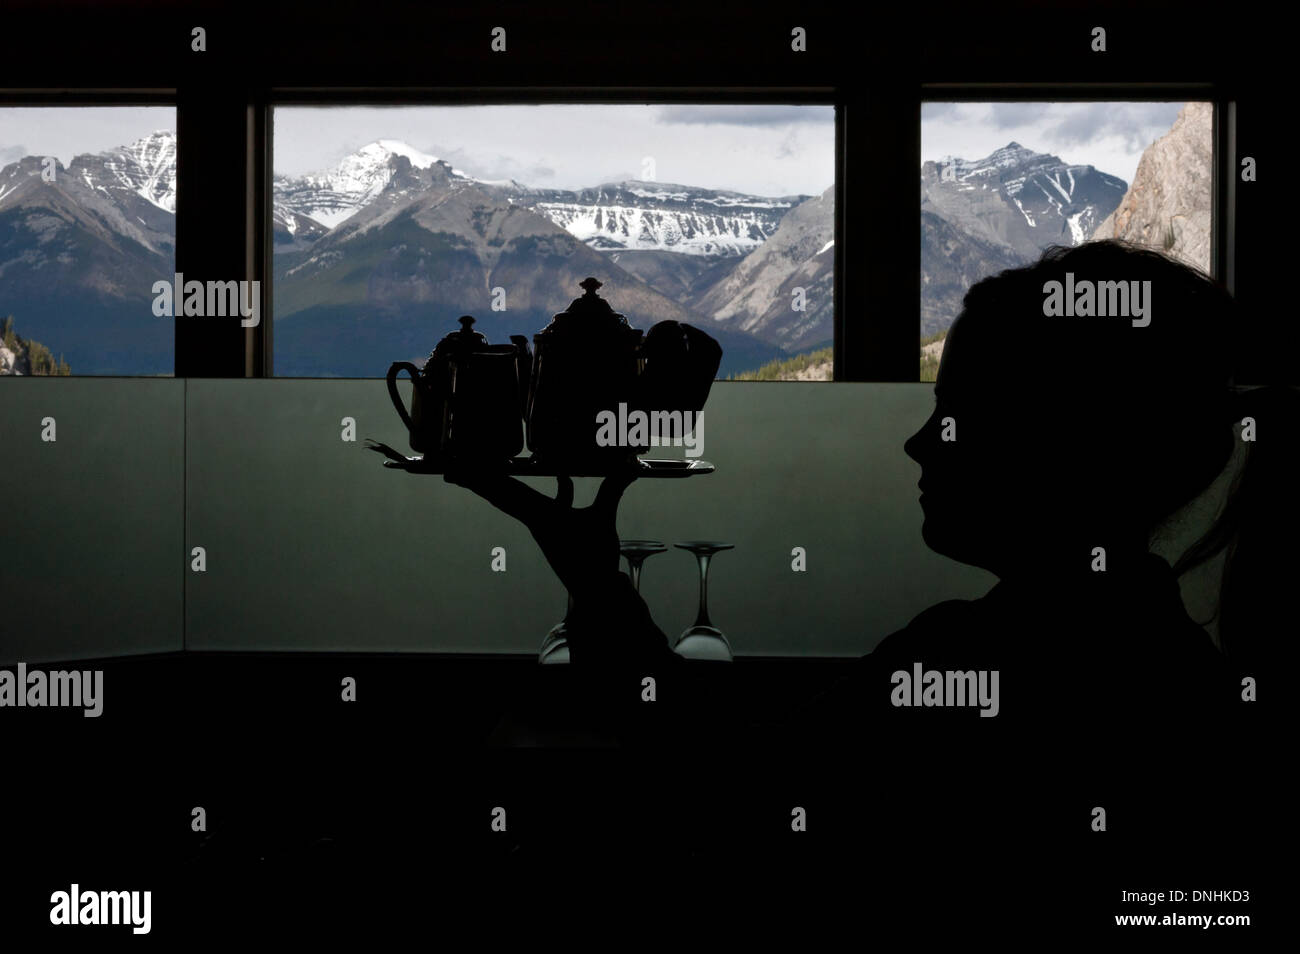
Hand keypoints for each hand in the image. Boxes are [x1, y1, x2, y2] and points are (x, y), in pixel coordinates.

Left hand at [444, 466, 637, 603]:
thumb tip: (631, 465)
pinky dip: (552, 490)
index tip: (460, 468)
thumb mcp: (603, 520)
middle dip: (476, 480)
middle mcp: (532, 518)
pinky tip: (564, 478)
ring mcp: (541, 524)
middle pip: (498, 494)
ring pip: (514, 500)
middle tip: (452, 467)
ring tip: (482, 472)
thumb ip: (613, 489)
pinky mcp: (553, 529)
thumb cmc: (592, 558)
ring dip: (500, 485)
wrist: (593, 589)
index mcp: (538, 514)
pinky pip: (542, 505)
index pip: (503, 489)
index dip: (482, 476)